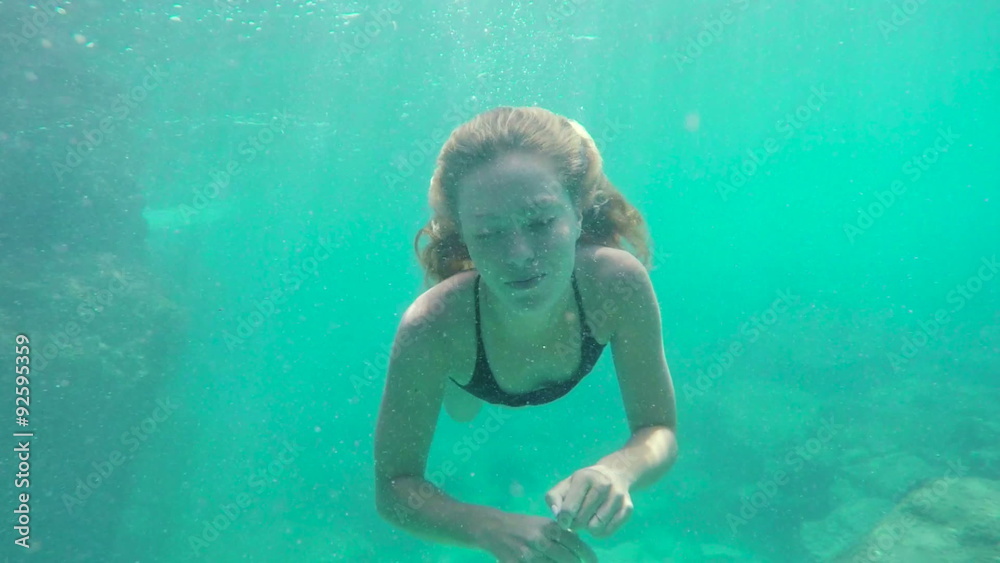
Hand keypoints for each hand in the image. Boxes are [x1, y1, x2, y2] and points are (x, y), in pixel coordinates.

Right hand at [476, 512, 597, 562]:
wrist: (493, 528)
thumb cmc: (522, 525)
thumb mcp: (542, 523)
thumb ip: (560, 534)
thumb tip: (580, 548)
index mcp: (549, 527)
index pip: (576, 544)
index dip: (588, 555)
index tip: (594, 561)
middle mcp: (541, 541)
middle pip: (569, 560)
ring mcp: (529, 556)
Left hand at [546, 465, 632, 537]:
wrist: (614, 474)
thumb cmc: (584, 483)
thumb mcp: (565, 485)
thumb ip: (554, 498)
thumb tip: (557, 515)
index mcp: (584, 477)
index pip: (569, 508)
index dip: (563, 519)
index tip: (563, 521)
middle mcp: (603, 484)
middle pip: (582, 520)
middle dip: (575, 524)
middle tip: (576, 519)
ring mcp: (617, 496)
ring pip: (596, 527)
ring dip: (588, 528)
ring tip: (587, 519)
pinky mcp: (628, 508)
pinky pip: (609, 532)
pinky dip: (601, 532)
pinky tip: (598, 521)